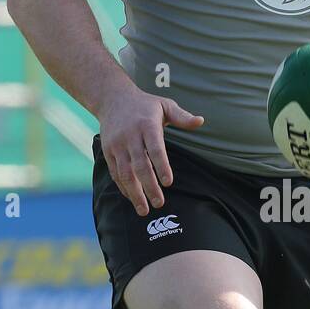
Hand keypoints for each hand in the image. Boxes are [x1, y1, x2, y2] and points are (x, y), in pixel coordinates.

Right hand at [96, 82, 203, 215]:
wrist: (112, 98)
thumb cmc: (145, 105)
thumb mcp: (165, 105)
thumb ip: (182, 117)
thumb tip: (201, 121)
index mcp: (147, 125)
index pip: (155, 149)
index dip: (161, 166)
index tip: (168, 182)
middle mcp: (130, 136)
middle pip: (139, 165)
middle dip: (149, 186)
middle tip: (159, 203)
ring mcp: (117, 145)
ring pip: (125, 173)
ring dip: (134, 193)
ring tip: (144, 210)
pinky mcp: (108, 151)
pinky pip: (115, 173)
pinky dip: (124, 188)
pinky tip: (133, 199)